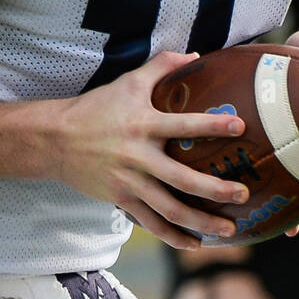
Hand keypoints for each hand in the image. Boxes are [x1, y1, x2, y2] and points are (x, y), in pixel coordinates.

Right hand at [53, 51, 249, 251]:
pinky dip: (173, 236)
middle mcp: (138, 157)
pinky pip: (151, 223)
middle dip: (215, 189)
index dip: (212, 125)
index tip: (240, 127)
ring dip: (201, 222)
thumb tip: (196, 56)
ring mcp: (130, 182)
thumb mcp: (128, 82)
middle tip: (243, 193)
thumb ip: (162, 66)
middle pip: (182, 179)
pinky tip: (194, 242)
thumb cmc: (96, 107)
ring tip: (228, 229)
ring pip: (170, 209)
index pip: (183, 125)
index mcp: (143, 125)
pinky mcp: (122, 200)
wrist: (55, 139)